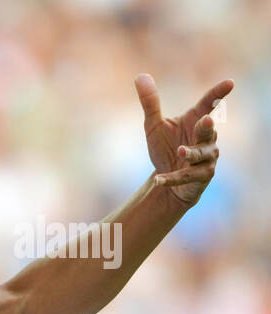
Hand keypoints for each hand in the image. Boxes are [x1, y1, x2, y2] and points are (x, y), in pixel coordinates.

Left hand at [135, 74, 231, 206]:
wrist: (167, 180)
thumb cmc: (166, 148)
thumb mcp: (154, 125)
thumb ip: (150, 103)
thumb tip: (140, 76)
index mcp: (196, 120)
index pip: (209, 104)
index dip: (218, 94)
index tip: (230, 83)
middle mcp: (206, 138)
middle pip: (209, 129)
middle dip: (208, 125)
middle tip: (207, 119)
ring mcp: (207, 158)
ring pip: (202, 154)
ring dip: (191, 152)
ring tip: (181, 151)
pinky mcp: (201, 177)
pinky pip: (188, 176)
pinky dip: (172, 178)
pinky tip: (158, 179)